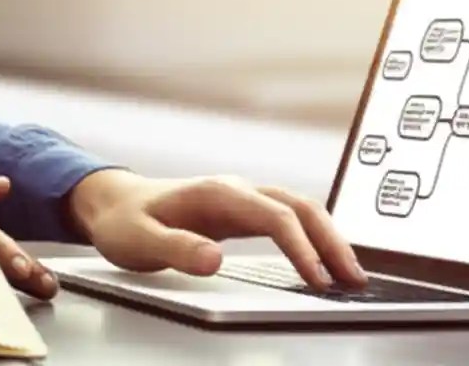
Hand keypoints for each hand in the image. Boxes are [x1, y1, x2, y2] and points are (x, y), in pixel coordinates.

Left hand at [68, 170, 366, 289]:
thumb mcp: (138, 240)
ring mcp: (244, 198)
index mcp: (217, 192)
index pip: (275, 216)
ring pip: (301, 209)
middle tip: (354, 278)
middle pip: (300, 206)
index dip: (301, 247)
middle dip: (332, 240)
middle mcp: (237, 190)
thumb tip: (214, 259)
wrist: (114, 203)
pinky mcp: (245, 212)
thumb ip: (175, 248)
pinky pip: (290, 219)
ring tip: (351, 274)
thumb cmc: (125, 221)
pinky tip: (325, 260)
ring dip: (329, 238)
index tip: (317, 279)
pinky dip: (315, 237)